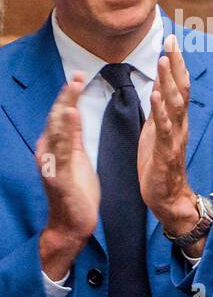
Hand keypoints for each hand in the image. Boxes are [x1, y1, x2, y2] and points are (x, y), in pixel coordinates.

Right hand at [36, 71, 99, 277]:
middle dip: (67, 95)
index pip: (62, 115)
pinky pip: (62, 149)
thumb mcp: (77, 157)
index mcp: (55, 146)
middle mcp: (48, 151)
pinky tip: (71, 115)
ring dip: (66, 106)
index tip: (79, 75)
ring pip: (57, 129)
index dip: (69, 95)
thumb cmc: (77, 191)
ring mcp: (50, 162)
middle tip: (78, 74)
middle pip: (57, 117)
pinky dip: (65, 131)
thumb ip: (73, 136)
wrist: (73, 223)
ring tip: (74, 87)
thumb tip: (72, 112)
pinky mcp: (57, 175)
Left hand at [139, 35, 196, 238]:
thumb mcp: (158, 131)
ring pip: (175, 105)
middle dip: (175, 64)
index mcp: (176, 120)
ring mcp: (174, 137)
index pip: (179, 86)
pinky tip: (157, 95)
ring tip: (164, 60)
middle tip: (171, 41)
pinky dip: (161, 110)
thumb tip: (160, 85)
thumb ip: (160, 109)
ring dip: (169, 81)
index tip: (171, 41)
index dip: (176, 63)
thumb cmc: (161, 165)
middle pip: (181, 89)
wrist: (168, 197)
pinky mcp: (165, 151)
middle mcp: (180, 124)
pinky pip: (164, 128)